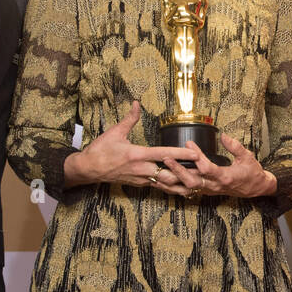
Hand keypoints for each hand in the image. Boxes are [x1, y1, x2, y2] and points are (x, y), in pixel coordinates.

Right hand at [64, 101, 198, 191]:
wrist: (87, 169)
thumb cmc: (100, 150)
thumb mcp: (114, 132)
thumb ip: (129, 118)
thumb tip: (136, 103)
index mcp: (137, 155)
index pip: (164, 154)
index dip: (182, 154)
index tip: (196, 154)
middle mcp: (142, 169)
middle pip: (169, 175)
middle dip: (187, 175)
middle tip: (203, 173)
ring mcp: (141, 179)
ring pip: (165, 185)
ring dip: (181, 185)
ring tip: (198, 184)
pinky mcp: (139, 185)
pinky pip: (158, 187)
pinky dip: (171, 188)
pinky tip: (181, 188)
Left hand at [162, 134, 277, 198]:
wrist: (257, 189)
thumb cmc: (253, 172)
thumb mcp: (248, 156)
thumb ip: (234, 146)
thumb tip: (223, 135)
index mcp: (226, 177)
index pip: (207, 168)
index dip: (197, 156)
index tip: (189, 144)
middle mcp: (215, 186)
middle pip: (192, 181)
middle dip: (178, 170)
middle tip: (167, 158)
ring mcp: (210, 191)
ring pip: (188, 188)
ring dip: (175, 179)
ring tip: (162, 169)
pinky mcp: (207, 192)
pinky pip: (190, 191)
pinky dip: (179, 186)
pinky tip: (169, 179)